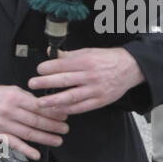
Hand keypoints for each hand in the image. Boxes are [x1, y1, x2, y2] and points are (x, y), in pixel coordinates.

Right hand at [0, 84, 67, 160]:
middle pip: (35, 121)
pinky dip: (26, 150)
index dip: (52, 113)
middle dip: (52, 126)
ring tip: (58, 140)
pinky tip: (37, 154)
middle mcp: (8, 111)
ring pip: (28, 134)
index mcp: (14, 98)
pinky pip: (14, 144)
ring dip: (45, 138)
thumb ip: (31, 99)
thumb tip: (51, 107)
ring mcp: (3, 124)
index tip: (63, 116)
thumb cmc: (2, 96)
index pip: (37, 107)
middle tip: (64, 128)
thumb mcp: (16, 90)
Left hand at [29, 47, 144, 115]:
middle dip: (46, 83)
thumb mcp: (88, 52)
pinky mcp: (100, 101)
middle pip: (64, 80)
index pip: (63, 64)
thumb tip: (51, 53)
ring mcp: (95, 90)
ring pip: (71, 97)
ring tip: (41, 103)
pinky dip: (69, 110)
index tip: (39, 70)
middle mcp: (89, 76)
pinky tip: (58, 110)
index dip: (49, 68)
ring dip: (54, 101)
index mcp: (86, 61)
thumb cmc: (107, 59)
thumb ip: (69, 55)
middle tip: (32, 84)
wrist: (130, 68)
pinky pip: (82, 107)